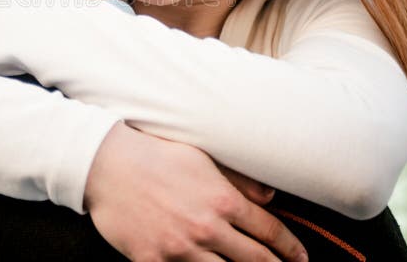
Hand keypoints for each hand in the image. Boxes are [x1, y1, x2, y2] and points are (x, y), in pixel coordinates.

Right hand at [85, 124, 306, 261]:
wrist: (106, 164)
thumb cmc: (155, 155)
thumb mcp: (202, 157)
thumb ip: (238, 179)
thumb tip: (271, 196)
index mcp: (222, 199)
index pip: (269, 232)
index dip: (290, 248)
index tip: (301, 258)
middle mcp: (207, 228)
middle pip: (256, 261)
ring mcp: (180, 249)